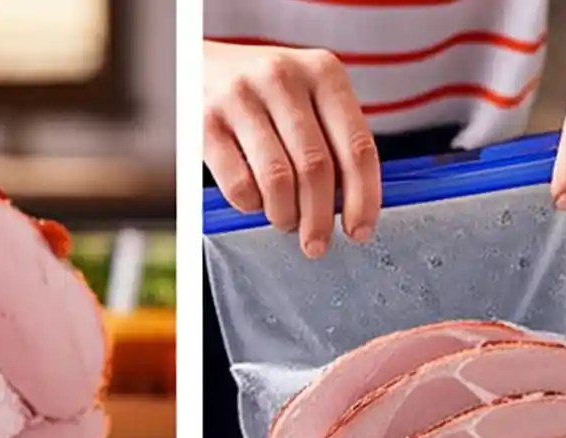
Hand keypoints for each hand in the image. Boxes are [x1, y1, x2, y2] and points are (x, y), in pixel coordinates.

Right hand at [204, 42, 380, 258]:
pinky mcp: (205, 122)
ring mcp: (240, 98)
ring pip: (277, 179)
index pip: (357, 146)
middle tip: (316, 244)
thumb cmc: (266, 92)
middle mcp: (282, 78)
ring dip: (285, 215)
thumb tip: (352, 204)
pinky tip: (254, 202)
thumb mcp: (307, 95)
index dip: (364, 197)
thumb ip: (331, 135)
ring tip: (286, 223)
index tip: (359, 231)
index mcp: (323, 71)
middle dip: (319, 218)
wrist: (202, 65)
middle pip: (316, 167)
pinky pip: (238, 184)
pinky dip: (251, 205)